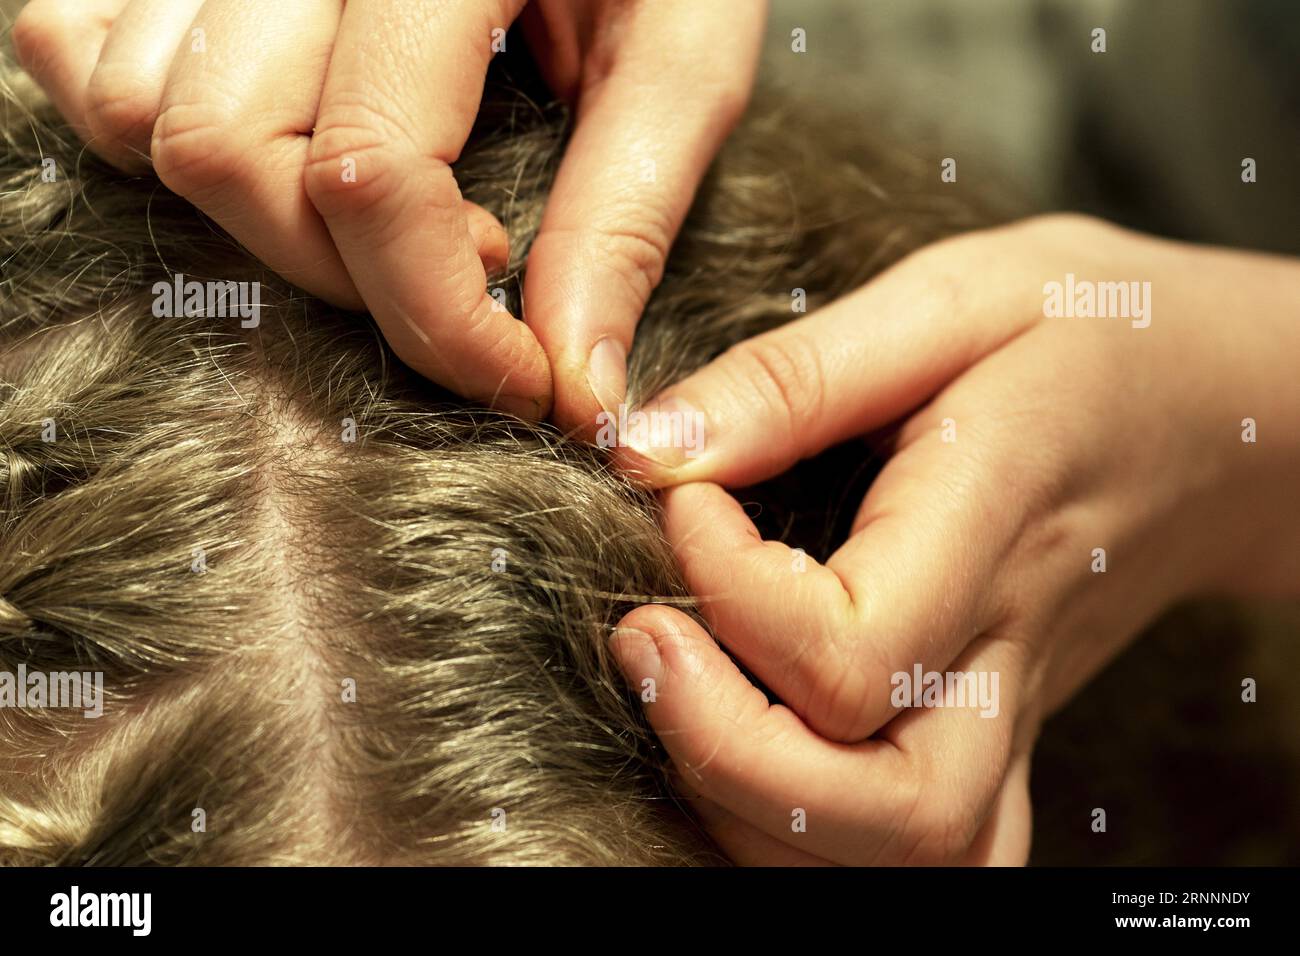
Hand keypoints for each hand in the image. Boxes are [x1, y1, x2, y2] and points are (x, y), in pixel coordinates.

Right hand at [12, 0, 764, 423]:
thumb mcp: (685, 56)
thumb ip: (623, 216)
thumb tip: (577, 389)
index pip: (368, 165)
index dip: (438, 315)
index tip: (523, 379)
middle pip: (227, 148)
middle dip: (341, 274)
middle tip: (462, 269)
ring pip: (142, 106)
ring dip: (254, 208)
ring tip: (381, 201)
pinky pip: (87, 48)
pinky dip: (153, 126)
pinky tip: (280, 149)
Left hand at [610, 214, 1299, 863]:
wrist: (1215, 405)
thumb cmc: (1086, 333)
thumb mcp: (953, 298)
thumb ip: (795, 377)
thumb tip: (649, 451)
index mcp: (997, 527)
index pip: (853, 651)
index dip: (728, 594)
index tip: (679, 496)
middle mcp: (1007, 655)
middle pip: (888, 814)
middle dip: (726, 753)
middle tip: (645, 641)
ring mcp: (1010, 715)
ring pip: (897, 862)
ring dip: (750, 808)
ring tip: (673, 686)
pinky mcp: (998, 735)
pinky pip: (915, 854)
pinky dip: (801, 834)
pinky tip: (738, 745)